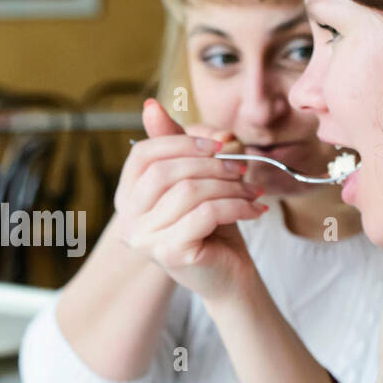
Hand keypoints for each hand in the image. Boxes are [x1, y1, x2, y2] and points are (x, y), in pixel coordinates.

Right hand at [112, 99, 266, 305]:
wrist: (229, 276)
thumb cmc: (212, 226)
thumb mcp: (195, 179)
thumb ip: (176, 146)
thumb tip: (150, 106)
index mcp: (128, 198)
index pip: (143, 155)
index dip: (181, 143)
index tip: (217, 144)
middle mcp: (128, 220)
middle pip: (165, 171)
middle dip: (210, 164)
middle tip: (242, 167)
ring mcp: (145, 239)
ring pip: (189, 191)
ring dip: (229, 185)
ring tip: (252, 190)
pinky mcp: (170, 252)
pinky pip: (206, 213)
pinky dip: (237, 206)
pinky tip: (255, 209)